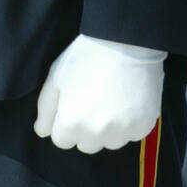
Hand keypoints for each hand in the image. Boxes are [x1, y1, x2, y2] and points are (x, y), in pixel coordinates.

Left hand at [34, 34, 165, 152]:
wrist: (124, 41)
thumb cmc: (85, 56)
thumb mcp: (56, 77)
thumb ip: (45, 109)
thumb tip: (42, 132)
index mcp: (72, 123)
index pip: (62, 141)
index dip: (65, 122)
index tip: (73, 104)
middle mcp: (97, 134)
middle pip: (86, 145)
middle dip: (86, 129)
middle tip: (93, 100)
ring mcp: (123, 132)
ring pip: (110, 142)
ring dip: (108, 129)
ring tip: (112, 99)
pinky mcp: (143, 127)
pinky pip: (131, 134)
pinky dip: (129, 123)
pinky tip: (127, 100)